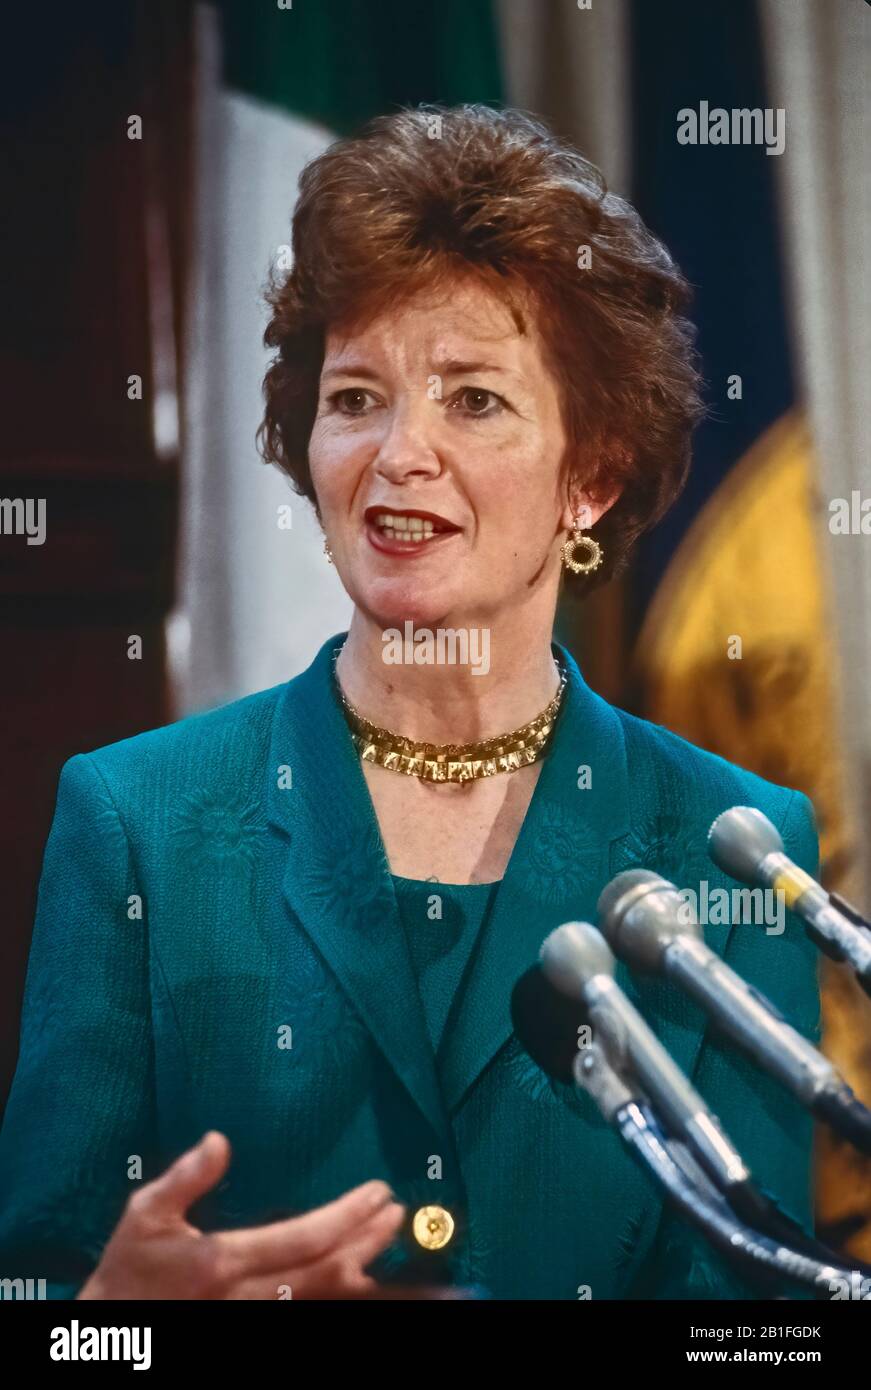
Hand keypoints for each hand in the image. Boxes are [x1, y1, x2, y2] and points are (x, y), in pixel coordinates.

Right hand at [77, 1131, 406, 1299]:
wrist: (111, 1331)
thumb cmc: (130, 1268)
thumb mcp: (144, 1215)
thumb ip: (185, 1178)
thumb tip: (219, 1140)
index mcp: (222, 1262)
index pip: (303, 1239)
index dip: (347, 1217)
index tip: (378, 1193)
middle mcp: (246, 1299)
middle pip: (326, 1273)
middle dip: (367, 1242)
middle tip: (396, 1213)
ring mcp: (252, 1321)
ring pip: (323, 1300)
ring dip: (364, 1271)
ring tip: (390, 1239)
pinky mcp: (253, 1331)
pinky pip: (309, 1315)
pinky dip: (340, 1295)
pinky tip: (361, 1278)